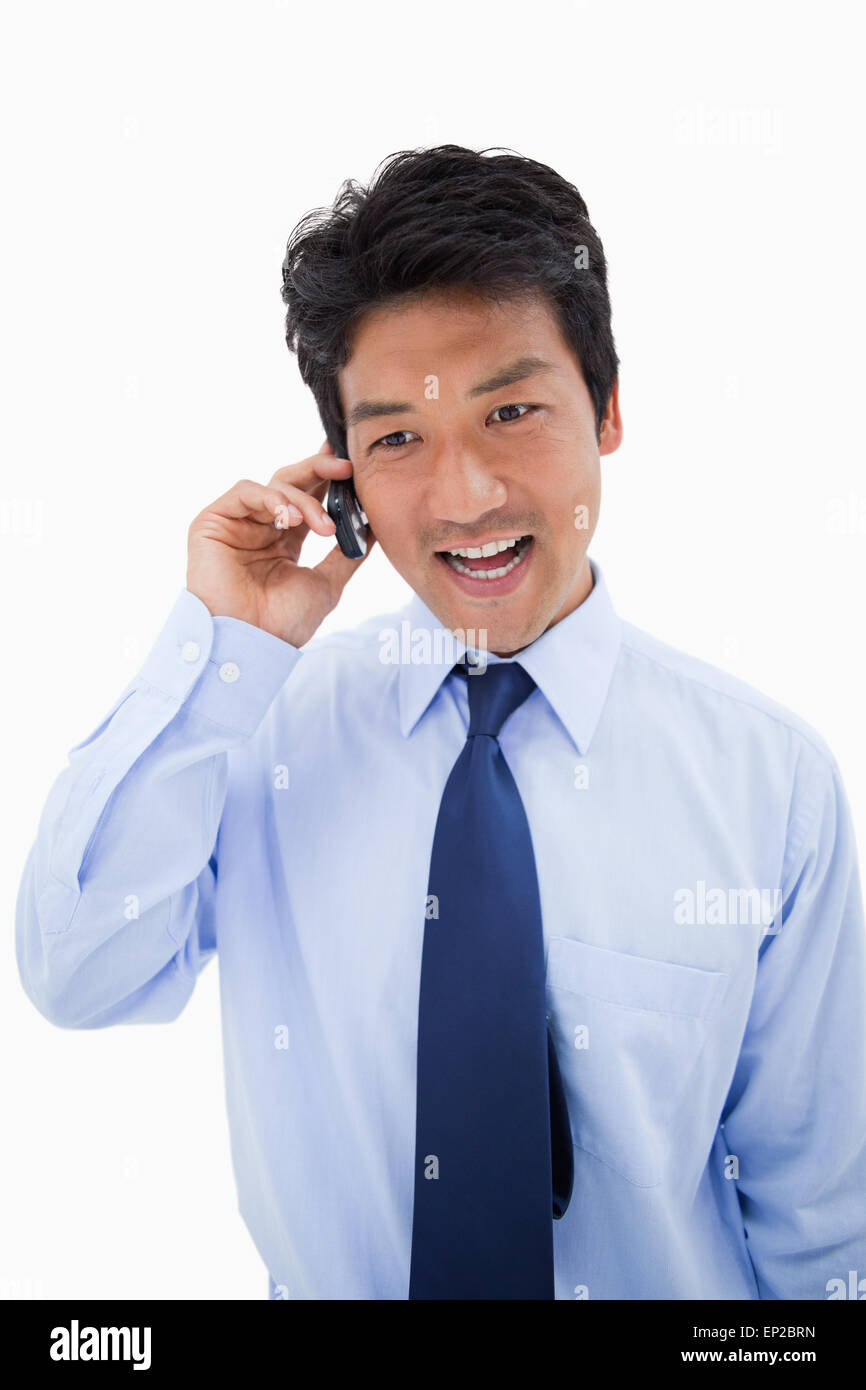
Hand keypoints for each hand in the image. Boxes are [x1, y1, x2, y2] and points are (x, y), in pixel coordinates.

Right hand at [186, 440, 374, 645]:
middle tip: (346, 468)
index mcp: (286, 540)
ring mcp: (238, 522)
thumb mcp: (327, 584)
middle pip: (292, 482)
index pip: (309, 497)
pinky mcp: (213, 521)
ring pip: (274, 485)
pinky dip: (272, 497)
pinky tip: (291, 518)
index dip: (328, 477)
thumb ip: (348, 554)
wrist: (250, 643)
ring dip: (303, 499)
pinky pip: (245, 491)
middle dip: (320, 470)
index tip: (351, 465)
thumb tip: (374, 527)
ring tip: (322, 526)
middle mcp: (262, 527)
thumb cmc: (283, 623)